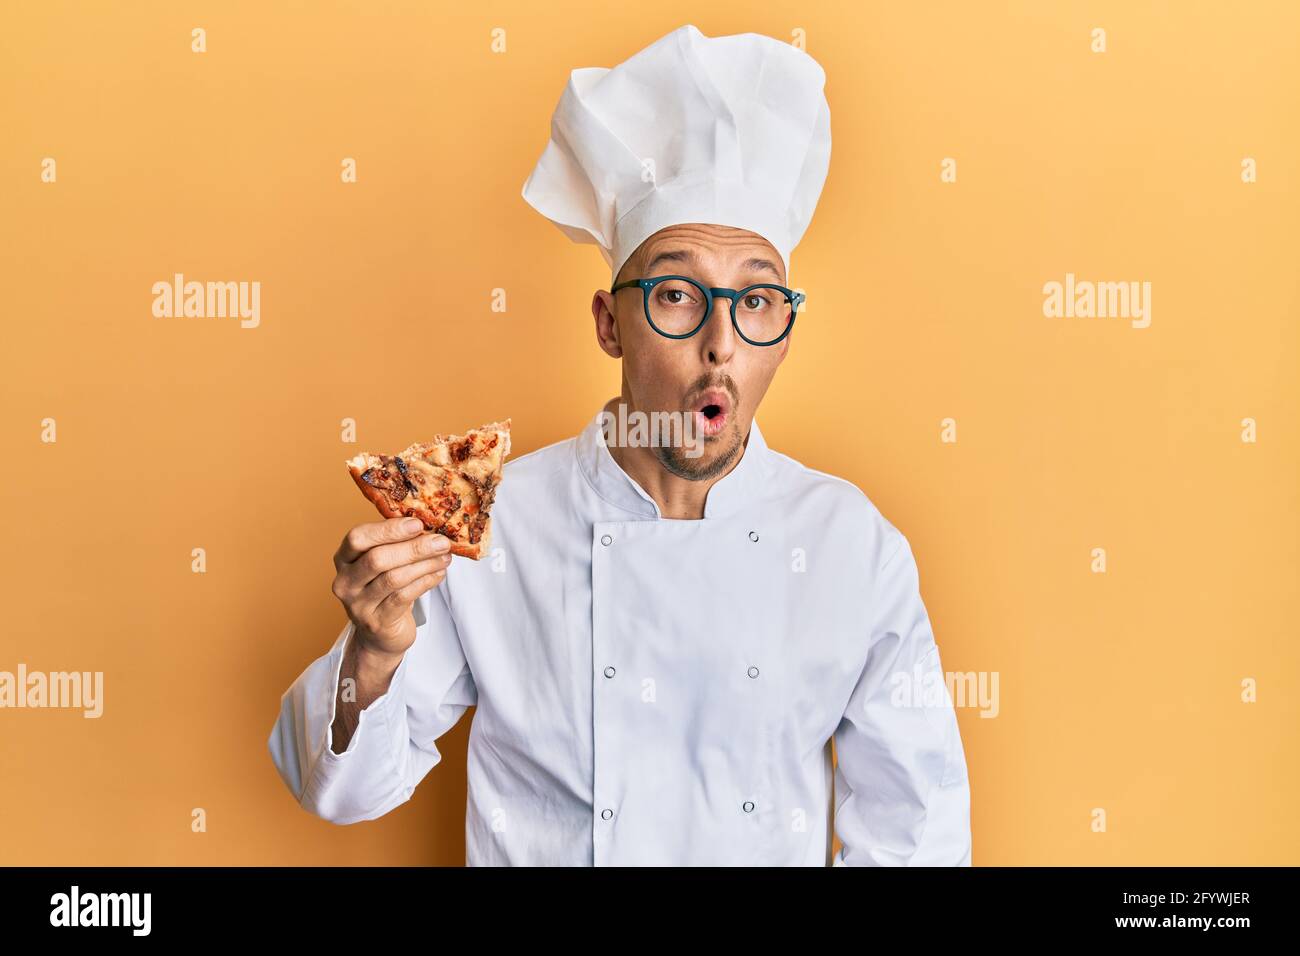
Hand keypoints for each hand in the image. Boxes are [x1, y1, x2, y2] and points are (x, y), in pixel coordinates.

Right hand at [331, 517, 451, 658]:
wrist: (380, 634)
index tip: (418, 524)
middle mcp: (345, 582)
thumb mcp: (384, 563)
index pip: (358, 538)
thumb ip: (396, 543)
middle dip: (413, 548)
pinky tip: (439, 574)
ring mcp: (358, 605)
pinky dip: (425, 582)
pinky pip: (403, 597)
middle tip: (441, 542)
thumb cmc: (384, 589)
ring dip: (424, 565)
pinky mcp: (377, 622)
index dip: (388, 529)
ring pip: (393, 578)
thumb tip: (429, 523)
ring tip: (445, 557)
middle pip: (377, 558)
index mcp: (344, 559)